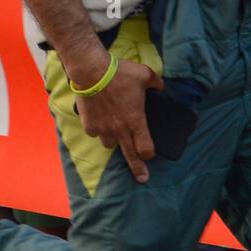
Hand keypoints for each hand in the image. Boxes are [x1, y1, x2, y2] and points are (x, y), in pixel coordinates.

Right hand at [71, 56, 164, 182]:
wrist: (92, 71)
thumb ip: (156, 83)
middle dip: (137, 169)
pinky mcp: (89, 125)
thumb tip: (161, 87)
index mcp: (135, 120)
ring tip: (113, 128)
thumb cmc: (120, 73)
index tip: (150, 155)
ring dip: (114, 139)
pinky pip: (95, 132)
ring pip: (110, 143)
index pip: (145, 147)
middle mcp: (120, 129)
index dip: (149, 154)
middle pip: (130, 155)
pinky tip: (99, 117)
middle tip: (142, 178)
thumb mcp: (144, 74)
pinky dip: (98, 128)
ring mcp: (103, 129)